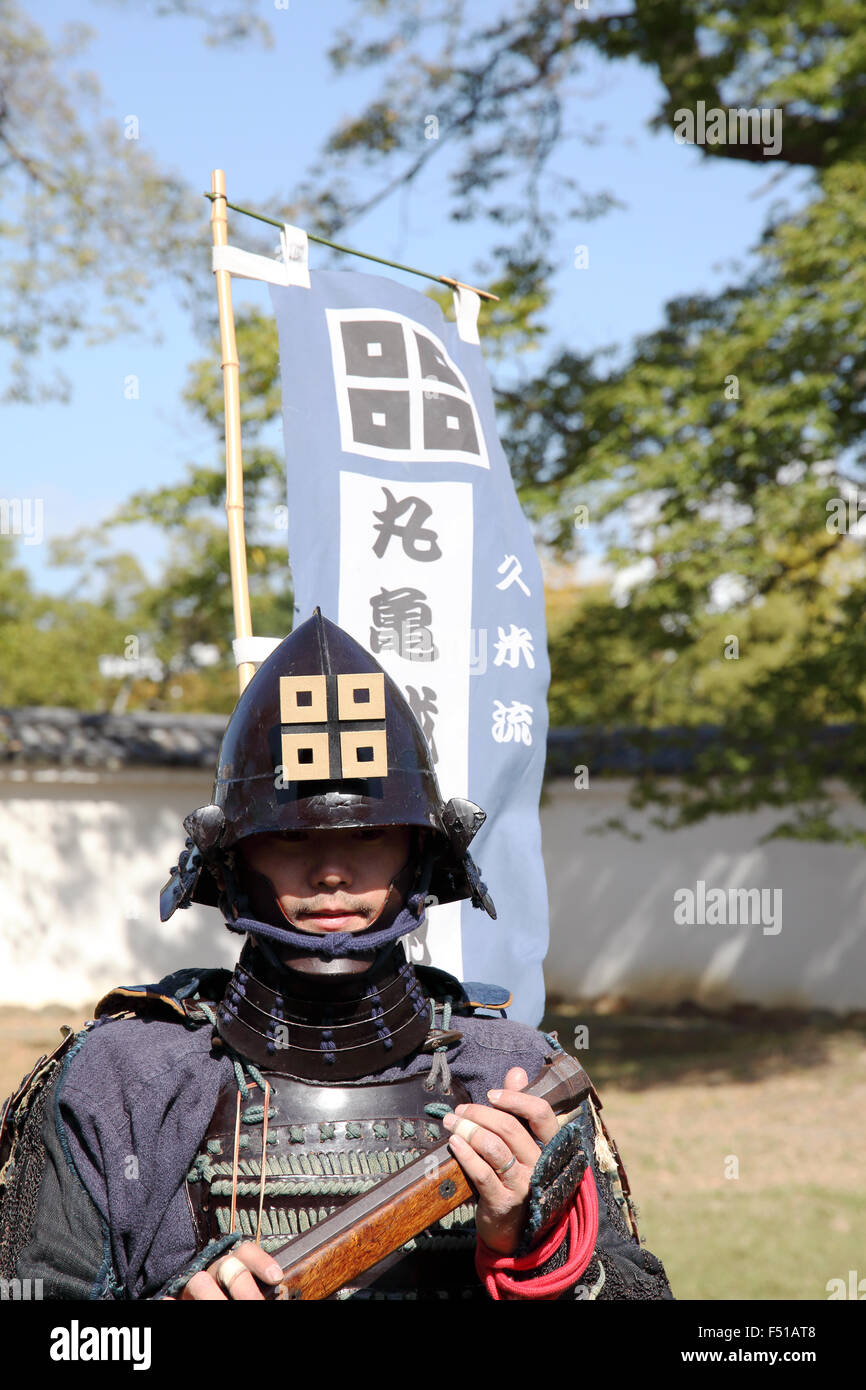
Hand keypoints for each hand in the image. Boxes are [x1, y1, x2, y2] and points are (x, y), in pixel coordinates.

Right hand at [165, 1241, 283, 1299]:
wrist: (196, 1297)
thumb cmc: (226, 1293)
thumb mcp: (242, 1288)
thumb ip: (253, 1289)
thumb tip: (275, 1284)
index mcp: (232, 1266)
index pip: (245, 1252)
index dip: (261, 1261)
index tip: (276, 1277)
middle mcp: (212, 1271)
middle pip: (227, 1266)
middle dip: (242, 1285)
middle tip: (255, 1303)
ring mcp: (192, 1285)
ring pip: (200, 1281)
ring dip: (213, 1296)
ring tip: (223, 1306)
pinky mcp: (175, 1297)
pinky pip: (169, 1297)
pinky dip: (171, 1302)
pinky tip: (172, 1303)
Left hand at [442, 1066, 558, 1255]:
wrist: (513, 1229)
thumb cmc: (515, 1177)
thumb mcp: (521, 1144)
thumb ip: (519, 1108)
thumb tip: (517, 1072)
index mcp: (549, 1147)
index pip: (541, 1114)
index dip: (515, 1099)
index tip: (492, 1094)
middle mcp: (540, 1165)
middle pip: (510, 1128)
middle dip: (479, 1113)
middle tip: (460, 1110)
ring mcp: (523, 1185)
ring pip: (494, 1147)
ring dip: (468, 1130)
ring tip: (452, 1123)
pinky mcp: (503, 1202)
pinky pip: (481, 1172)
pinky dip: (464, 1153)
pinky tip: (454, 1143)